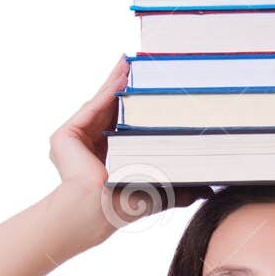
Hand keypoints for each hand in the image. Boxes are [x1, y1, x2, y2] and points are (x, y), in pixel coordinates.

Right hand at [48, 57, 213, 237]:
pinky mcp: (66, 136)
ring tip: (131, 62)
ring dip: (116, 82)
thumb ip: (182, 190)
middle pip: (112, 110)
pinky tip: (120, 72)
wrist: (97, 213)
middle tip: (141, 65)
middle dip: (126, 87)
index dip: (139, 107)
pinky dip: (107, 89)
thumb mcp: (160, 193)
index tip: (154, 89)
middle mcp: (92, 146)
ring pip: (102, 104)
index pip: (126, 126)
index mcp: (110, 157)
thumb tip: (208, 190)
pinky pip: (92, 106)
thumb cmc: (124, 208)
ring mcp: (78, 140)